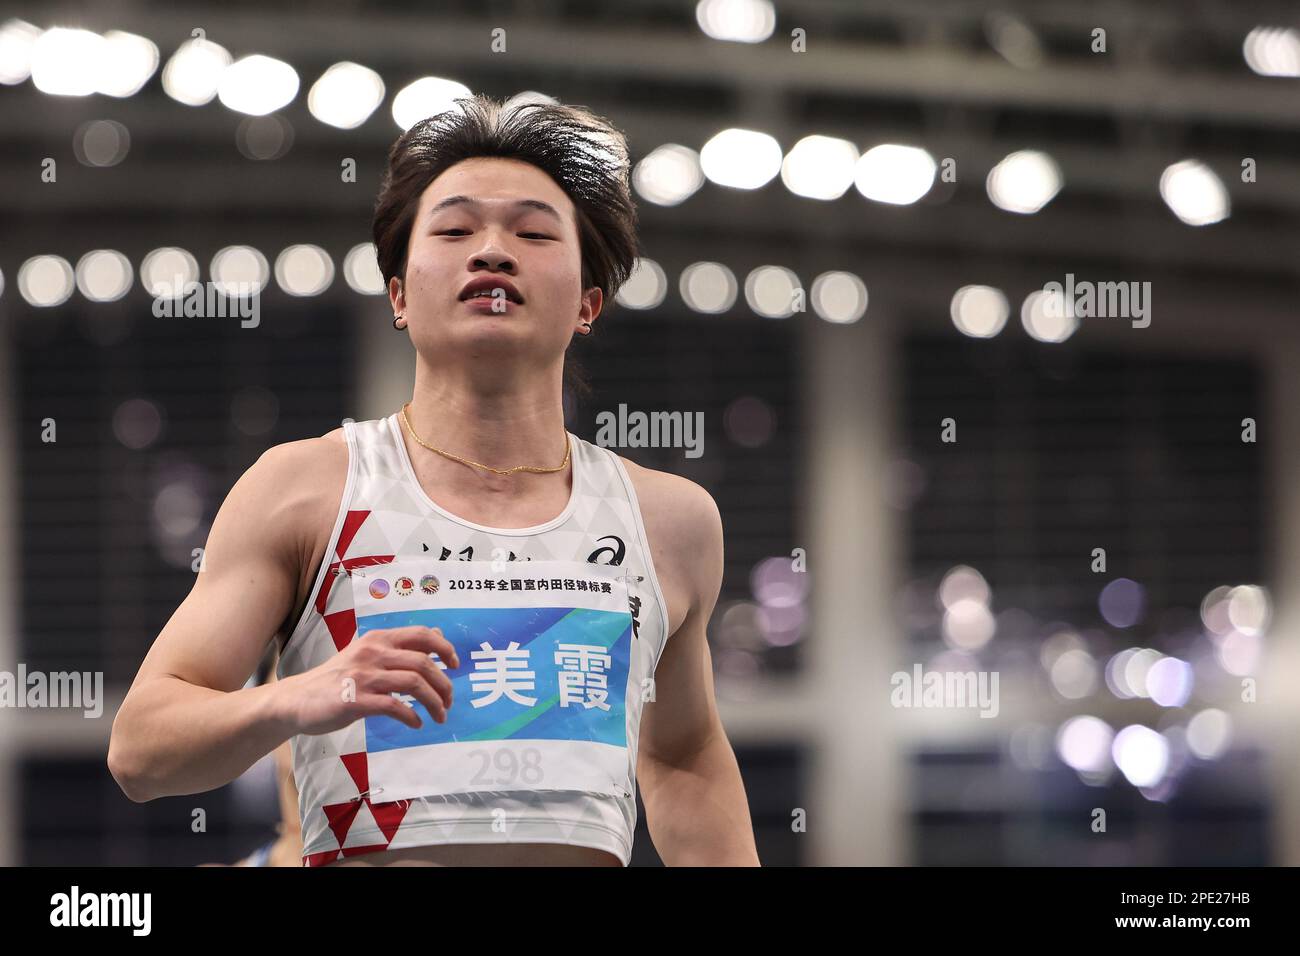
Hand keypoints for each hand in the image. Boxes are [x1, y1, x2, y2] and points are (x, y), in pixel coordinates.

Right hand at [277, 626, 458, 735]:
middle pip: (423, 663)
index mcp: (377, 639)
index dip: (445, 647)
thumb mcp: (366, 653)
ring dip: (434, 702)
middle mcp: (372, 653)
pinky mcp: (355, 700)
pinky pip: (394, 707)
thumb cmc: (335, 678)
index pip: (421, 634)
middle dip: (443, 684)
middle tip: (450, 701)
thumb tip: (436, 635)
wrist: (296, 700)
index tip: (456, 664)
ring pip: (414, 684)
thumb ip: (398, 646)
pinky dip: (412, 716)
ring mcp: (363, 676)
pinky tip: (416, 724)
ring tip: (440, 716)